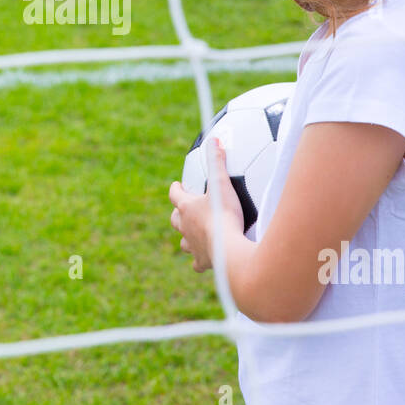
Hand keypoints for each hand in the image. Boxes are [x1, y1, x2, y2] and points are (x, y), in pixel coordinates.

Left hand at [168, 137, 244, 272]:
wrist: (229, 249)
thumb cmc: (224, 216)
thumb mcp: (222, 184)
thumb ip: (218, 162)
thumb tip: (214, 141)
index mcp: (186, 208)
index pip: (175, 195)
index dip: (176, 189)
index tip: (177, 186)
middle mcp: (185, 227)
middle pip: (176, 219)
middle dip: (178, 214)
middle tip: (184, 211)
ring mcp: (192, 246)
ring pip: (183, 242)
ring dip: (186, 237)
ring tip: (193, 235)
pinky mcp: (203, 262)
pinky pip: (197, 263)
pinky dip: (200, 260)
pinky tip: (205, 260)